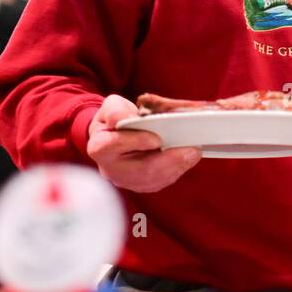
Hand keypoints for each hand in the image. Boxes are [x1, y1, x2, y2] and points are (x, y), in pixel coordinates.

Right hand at [86, 94, 201, 192]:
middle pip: (139, 170)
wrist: (114, 135)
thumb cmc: (115, 118)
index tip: (157, 139)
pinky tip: (187, 160)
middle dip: (167, 161)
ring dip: (175, 168)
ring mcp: (124, 180)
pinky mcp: (138, 185)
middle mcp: (109, 168)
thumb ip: (116, 110)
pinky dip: (175, 172)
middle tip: (189, 150)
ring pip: (151, 180)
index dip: (136, 142)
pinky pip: (157, 183)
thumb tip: (125, 118)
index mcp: (99, 146)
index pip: (115, 145)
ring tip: (192, 154)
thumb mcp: (112, 106)